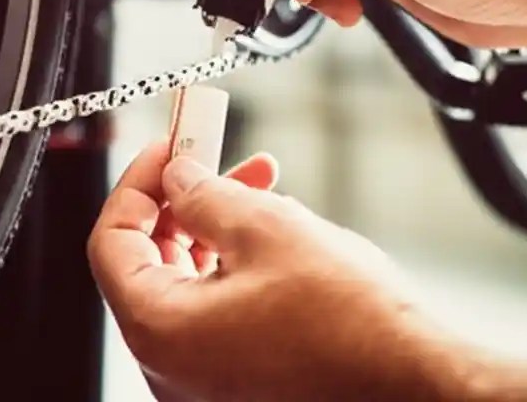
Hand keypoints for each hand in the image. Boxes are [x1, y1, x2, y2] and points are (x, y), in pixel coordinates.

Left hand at [87, 141, 466, 401]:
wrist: (415, 385)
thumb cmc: (351, 326)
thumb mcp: (267, 231)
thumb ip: (204, 196)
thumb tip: (179, 178)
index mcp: (159, 330)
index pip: (111, 240)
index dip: (139, 183)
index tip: (170, 148)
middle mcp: (170, 366)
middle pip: (149, 262)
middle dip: (184, 201)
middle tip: (216, 157)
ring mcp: (203, 381)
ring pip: (187, 286)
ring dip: (216, 230)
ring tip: (264, 191)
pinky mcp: (239, 385)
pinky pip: (217, 316)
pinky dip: (234, 270)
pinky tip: (278, 239)